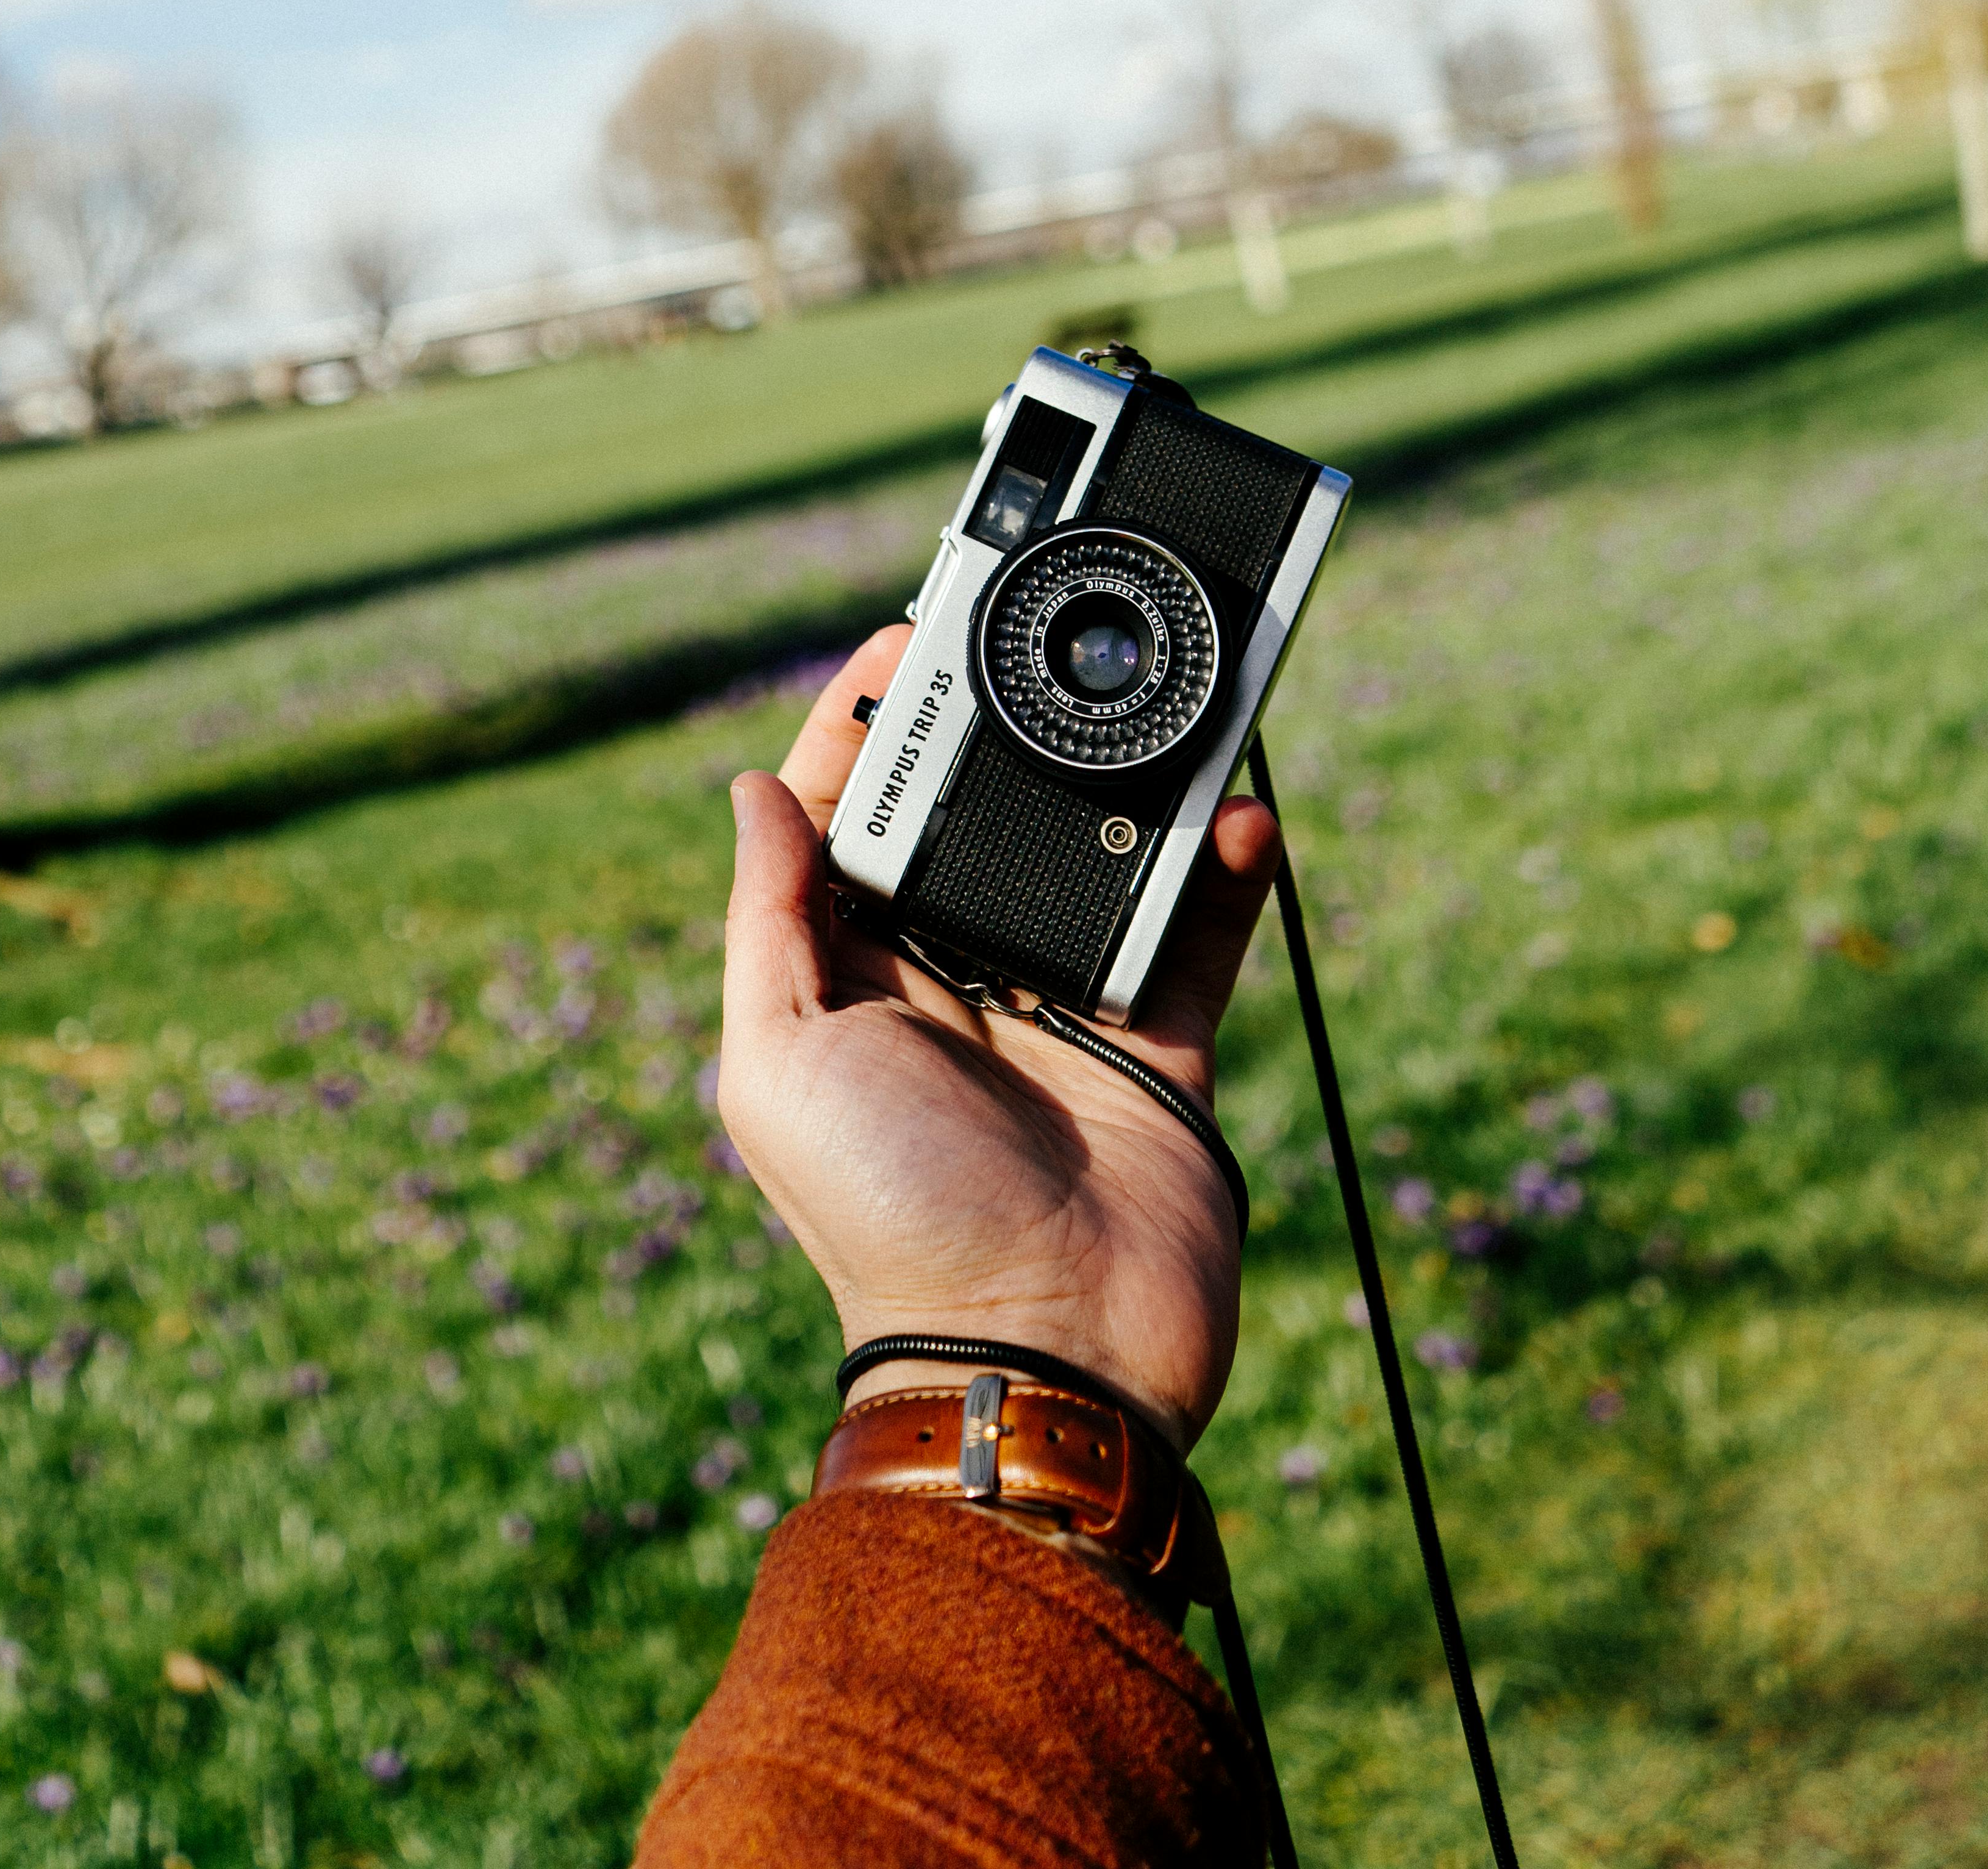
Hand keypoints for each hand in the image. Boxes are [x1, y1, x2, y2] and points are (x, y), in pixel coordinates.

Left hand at [716, 625, 1279, 1448]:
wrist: (1046, 1353)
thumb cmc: (888, 1219)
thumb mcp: (779, 1068)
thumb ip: (770, 920)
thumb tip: (751, 786)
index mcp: (850, 973)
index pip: (850, 810)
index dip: (869, 719)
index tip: (908, 636)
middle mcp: (950, 973)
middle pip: (975, 811)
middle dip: (1005, 724)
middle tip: (1040, 634)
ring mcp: (1059, 1000)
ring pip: (1094, 851)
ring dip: (1127, 777)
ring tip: (1155, 700)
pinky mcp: (1158, 1036)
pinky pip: (1198, 925)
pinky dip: (1225, 862)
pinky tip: (1236, 809)